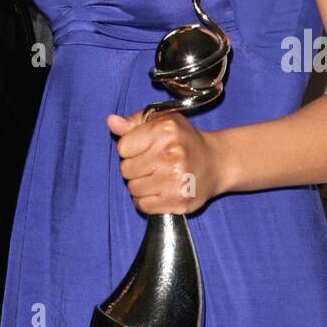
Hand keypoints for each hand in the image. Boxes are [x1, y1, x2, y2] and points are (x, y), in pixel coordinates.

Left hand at [106, 107, 224, 214]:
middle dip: (134, 168)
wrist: (215, 163)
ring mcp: (176, 180)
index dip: (130, 149)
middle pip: (126, 170)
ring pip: (133, 189)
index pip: (123, 148)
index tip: (143, 149)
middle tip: (151, 164)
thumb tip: (111, 121)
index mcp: (165, 131)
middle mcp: (171, 155)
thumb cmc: (184, 139)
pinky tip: (158, 191)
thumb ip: (133, 122)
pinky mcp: (178, 200)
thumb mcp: (162, 120)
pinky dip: (146, 201)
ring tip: (155, 177)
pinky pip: (143, 206)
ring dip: (139, 185)